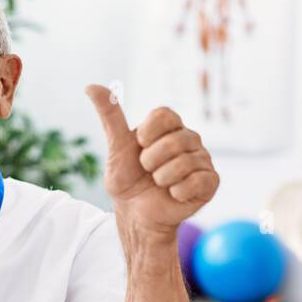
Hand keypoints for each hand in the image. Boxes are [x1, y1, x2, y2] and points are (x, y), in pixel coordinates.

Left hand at [85, 85, 218, 233]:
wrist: (136, 214)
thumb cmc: (128, 180)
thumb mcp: (116, 147)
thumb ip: (110, 116)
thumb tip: (90, 86)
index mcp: (170, 126)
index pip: (165, 114)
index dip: (147, 133)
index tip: (140, 146)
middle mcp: (190, 139)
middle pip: (174, 140)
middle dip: (151, 161)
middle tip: (147, 171)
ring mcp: (202, 160)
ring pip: (184, 163)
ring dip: (162, 178)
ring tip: (159, 184)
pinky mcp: (210, 182)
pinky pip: (197, 182)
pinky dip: (177, 192)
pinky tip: (174, 195)